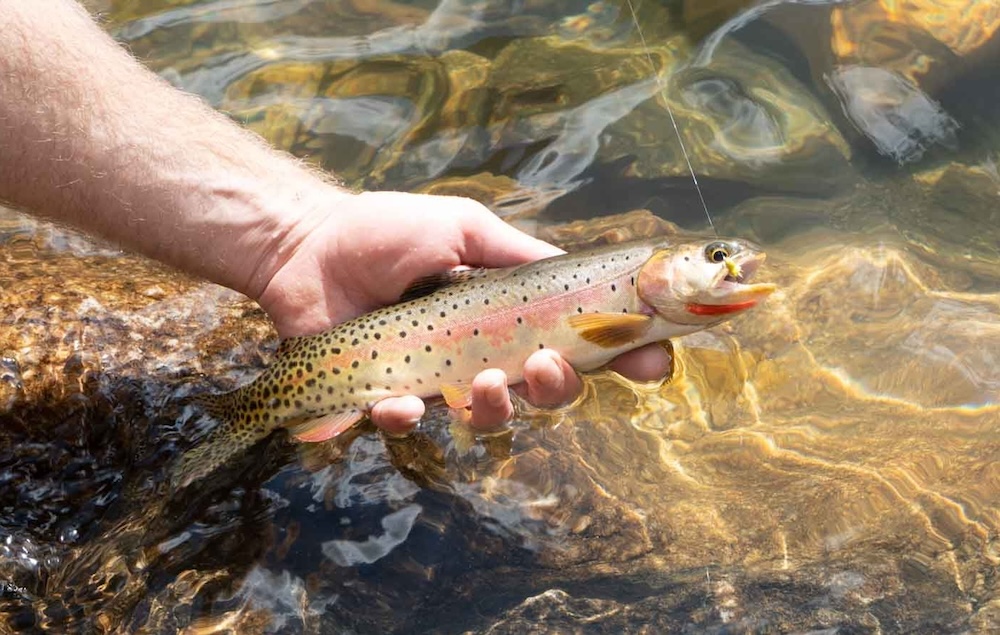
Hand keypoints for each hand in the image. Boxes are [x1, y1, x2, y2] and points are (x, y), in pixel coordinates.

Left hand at [257, 190, 671, 433]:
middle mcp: (480, 350)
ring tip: (483, 383)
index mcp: (505, 312)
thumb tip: (577, 270)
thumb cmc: (386, 230)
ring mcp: (435, 379)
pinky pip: (408, 423)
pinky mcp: (386, 396)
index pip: (575, 340)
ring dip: (496, 409)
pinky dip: (407, 417)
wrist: (306, 245)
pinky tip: (399, 400)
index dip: (618, 356)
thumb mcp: (464, 228)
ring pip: (486, 416)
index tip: (652, 363)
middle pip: (543, 391)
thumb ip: (518, 254)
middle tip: (545, 365)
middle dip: (558, 389)